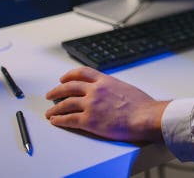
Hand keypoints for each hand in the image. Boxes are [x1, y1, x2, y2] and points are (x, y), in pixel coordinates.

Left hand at [44, 66, 168, 142]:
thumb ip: (113, 88)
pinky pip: (69, 119)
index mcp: (105, 81)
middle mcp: (95, 90)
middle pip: (69, 87)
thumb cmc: (141, 105)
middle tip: (51, 94)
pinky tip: (55, 121)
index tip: (63, 78)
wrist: (144, 116)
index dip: (70, 75)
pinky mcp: (89, 120)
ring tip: (49, 112)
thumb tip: (109, 92)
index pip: (82, 73)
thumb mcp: (125, 88)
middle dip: (57, 90)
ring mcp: (90, 105)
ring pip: (65, 104)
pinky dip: (59, 120)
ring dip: (55, 108)